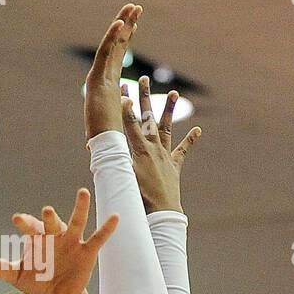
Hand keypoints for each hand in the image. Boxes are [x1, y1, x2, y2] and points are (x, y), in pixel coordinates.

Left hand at [0, 189, 117, 293]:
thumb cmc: (37, 280)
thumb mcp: (20, 277)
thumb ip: (6, 270)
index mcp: (38, 238)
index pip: (31, 227)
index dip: (25, 223)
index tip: (17, 219)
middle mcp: (55, 235)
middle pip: (52, 222)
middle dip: (49, 217)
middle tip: (46, 210)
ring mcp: (72, 241)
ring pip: (77, 221)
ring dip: (80, 207)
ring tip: (82, 192)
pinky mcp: (87, 251)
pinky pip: (98, 238)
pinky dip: (107, 228)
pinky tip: (115, 216)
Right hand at [84, 3, 141, 139]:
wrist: (105, 145)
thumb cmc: (111, 137)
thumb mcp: (117, 118)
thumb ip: (119, 110)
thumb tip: (119, 108)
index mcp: (109, 83)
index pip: (119, 55)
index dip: (126, 38)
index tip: (135, 23)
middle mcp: (103, 76)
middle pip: (116, 45)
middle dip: (126, 24)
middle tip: (136, 6)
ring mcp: (99, 76)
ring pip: (111, 44)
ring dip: (121, 24)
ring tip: (132, 7)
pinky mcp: (97, 80)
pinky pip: (105, 53)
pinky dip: (112, 37)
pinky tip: (120, 22)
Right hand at [121, 81, 201, 212]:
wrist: (161, 214)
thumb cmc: (138, 200)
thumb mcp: (122, 178)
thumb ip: (112, 162)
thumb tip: (96, 152)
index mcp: (139, 150)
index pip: (130, 123)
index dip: (125, 105)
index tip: (123, 88)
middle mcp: (154, 148)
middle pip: (148, 117)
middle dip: (144, 98)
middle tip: (143, 79)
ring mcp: (165, 155)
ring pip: (167, 128)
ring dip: (170, 110)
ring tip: (174, 93)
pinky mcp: (174, 166)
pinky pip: (183, 150)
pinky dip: (190, 139)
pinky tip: (198, 129)